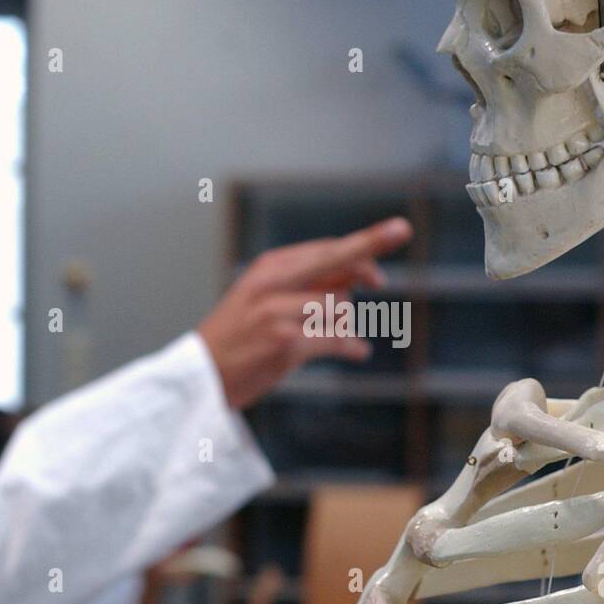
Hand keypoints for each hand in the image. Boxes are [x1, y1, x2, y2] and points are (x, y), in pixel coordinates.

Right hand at [198, 217, 413, 408]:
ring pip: (340, 307)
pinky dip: (350, 347)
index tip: (394, 233)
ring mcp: (278, 311)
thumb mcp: (266, 301)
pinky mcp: (284, 342)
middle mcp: (273, 282)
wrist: (201, 375)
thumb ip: (311, 287)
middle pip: (333, 257)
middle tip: (402, 228)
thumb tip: (361, 280)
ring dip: (346, 325)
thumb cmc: (240, 338)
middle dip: (370, 244)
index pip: (325, 249)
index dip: (362, 248)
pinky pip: (335, 340)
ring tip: (335, 339)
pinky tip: (357, 352)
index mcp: (270, 268)